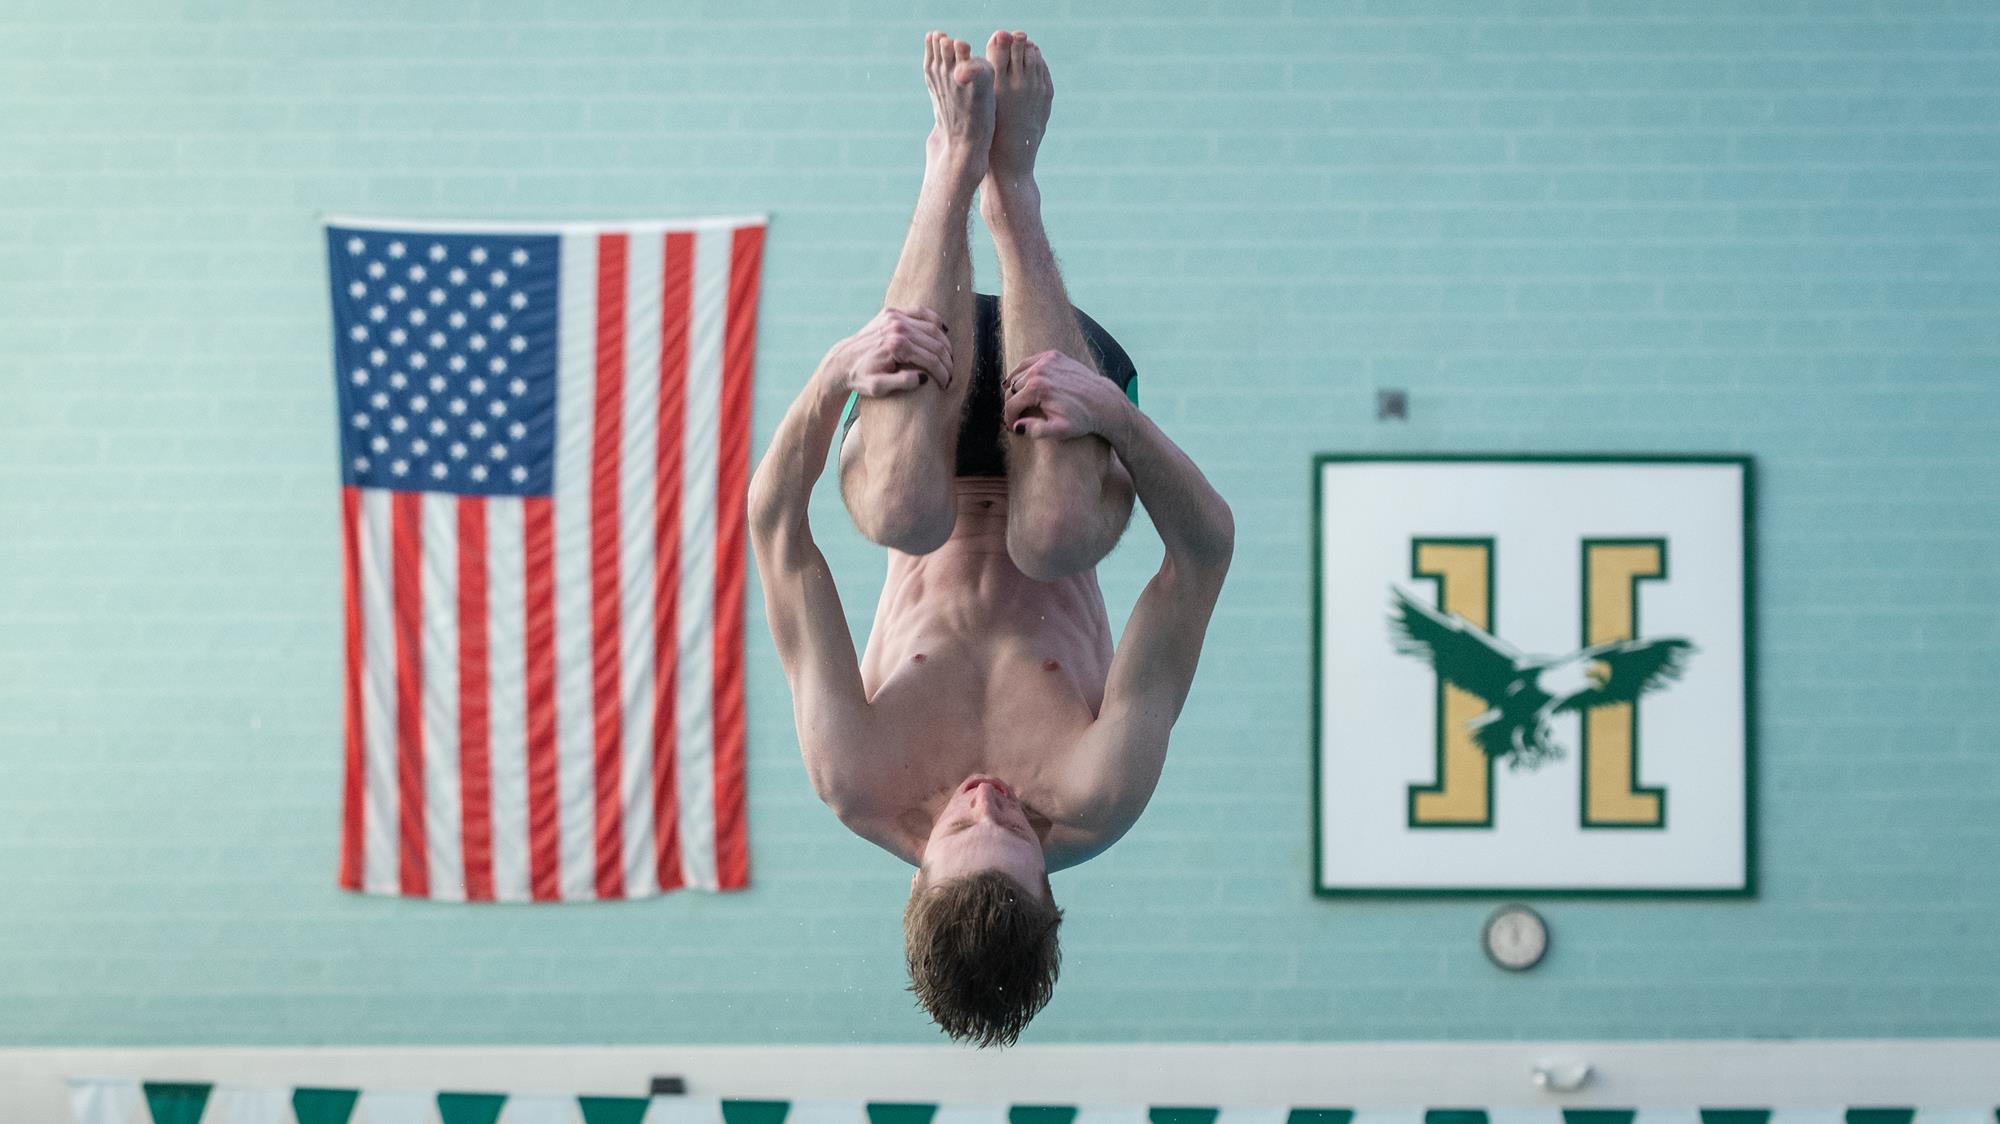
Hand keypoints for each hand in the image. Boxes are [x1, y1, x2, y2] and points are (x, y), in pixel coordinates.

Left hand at [822, 307, 952, 397]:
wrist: (841, 362)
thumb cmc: (860, 378)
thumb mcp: (879, 388)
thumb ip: (902, 383)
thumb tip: (924, 377)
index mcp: (896, 346)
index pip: (931, 359)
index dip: (943, 372)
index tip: (947, 383)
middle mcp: (897, 328)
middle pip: (935, 343)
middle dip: (947, 360)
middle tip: (951, 372)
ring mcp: (894, 317)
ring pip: (932, 327)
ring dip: (944, 343)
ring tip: (948, 358)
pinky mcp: (891, 313)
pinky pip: (920, 312)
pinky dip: (934, 320)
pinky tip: (943, 330)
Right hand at [1001, 349, 1130, 442]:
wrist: (1104, 401)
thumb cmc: (1083, 418)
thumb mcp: (1060, 430)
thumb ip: (1036, 430)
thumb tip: (1017, 426)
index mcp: (1037, 388)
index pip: (1012, 404)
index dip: (1009, 419)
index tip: (1011, 428)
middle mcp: (1039, 370)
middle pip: (1013, 390)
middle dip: (1013, 404)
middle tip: (1017, 416)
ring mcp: (1046, 360)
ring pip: (1018, 375)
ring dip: (1016, 389)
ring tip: (1018, 402)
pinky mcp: (1053, 355)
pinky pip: (1028, 363)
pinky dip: (1022, 372)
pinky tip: (1019, 381)